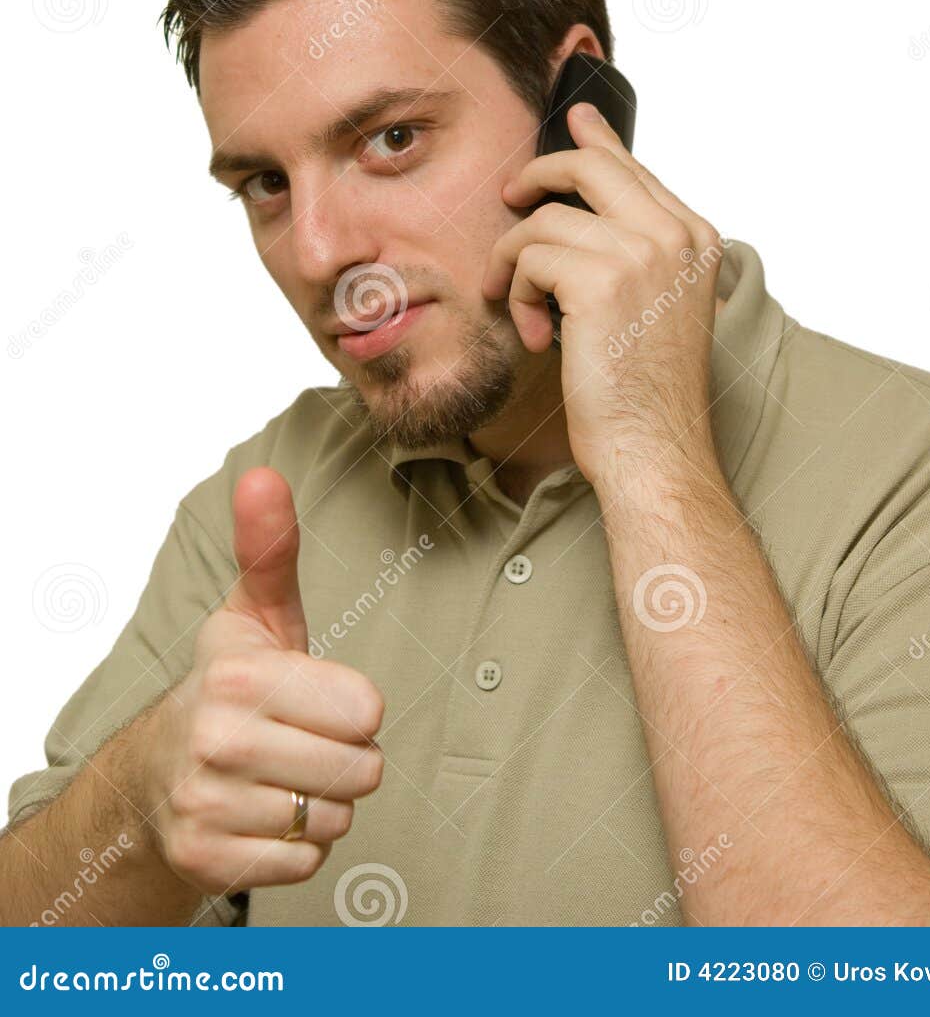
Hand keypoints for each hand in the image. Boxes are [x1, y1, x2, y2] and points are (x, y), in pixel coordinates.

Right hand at [142, 468, 384, 894]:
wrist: (154, 773)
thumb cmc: (229, 686)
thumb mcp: (254, 615)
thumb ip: (271, 548)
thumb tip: (264, 475)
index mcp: (239, 676)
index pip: (366, 711)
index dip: (354, 708)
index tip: (316, 699)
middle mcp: (216, 741)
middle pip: (360, 770)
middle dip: (345, 759)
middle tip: (303, 742)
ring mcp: (206, 805)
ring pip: (333, 819)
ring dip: (320, 804)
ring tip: (281, 776)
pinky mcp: (206, 862)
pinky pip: (305, 864)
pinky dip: (295, 847)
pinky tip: (262, 816)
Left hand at [481, 102, 724, 484]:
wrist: (655, 449)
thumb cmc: (647, 391)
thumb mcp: (653, 305)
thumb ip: (632, 249)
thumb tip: (592, 204)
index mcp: (696, 239)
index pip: (635, 168)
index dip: (597, 142)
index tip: (576, 120)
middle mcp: (675, 235)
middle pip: (590, 167)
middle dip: (538, 175)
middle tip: (510, 197)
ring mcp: (641, 253)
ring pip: (544, 220)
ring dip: (515, 265)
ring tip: (523, 310)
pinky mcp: (599, 280)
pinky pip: (528, 257)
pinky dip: (515, 295)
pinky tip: (533, 335)